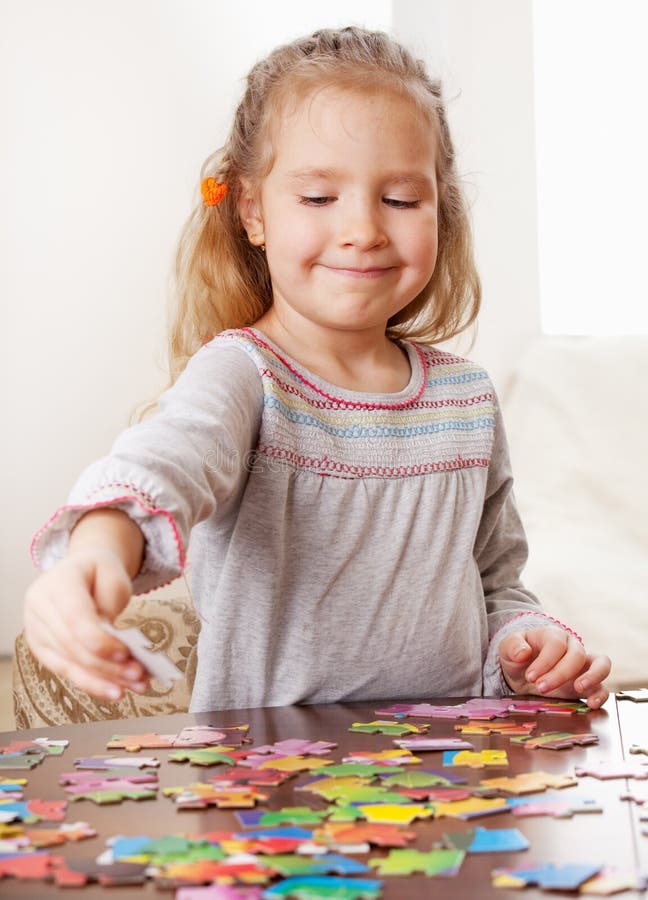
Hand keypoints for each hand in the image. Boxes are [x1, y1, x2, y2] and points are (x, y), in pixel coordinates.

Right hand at [24, 548, 149, 700]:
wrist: (81, 571)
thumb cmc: (99, 574)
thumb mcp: (113, 579)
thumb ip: (110, 608)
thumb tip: (114, 647)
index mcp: (57, 583)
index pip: (74, 617)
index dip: (98, 640)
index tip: (125, 654)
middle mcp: (38, 608)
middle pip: (72, 645)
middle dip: (107, 665)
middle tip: (139, 674)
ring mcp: (36, 630)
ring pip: (69, 664)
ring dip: (104, 679)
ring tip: (136, 686)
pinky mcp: (42, 650)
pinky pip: (67, 672)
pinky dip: (93, 684)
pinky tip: (115, 691)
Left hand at [498, 625, 610, 708]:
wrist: (522, 672)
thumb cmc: (518, 656)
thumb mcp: (508, 647)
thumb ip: (513, 646)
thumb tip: (523, 653)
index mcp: (553, 635)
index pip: (556, 644)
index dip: (545, 661)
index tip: (531, 676)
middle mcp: (572, 647)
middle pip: (576, 655)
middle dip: (559, 673)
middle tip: (542, 687)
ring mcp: (583, 665)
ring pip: (601, 664)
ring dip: (592, 676)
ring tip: (578, 688)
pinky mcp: (588, 684)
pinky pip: (602, 687)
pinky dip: (601, 695)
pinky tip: (591, 704)